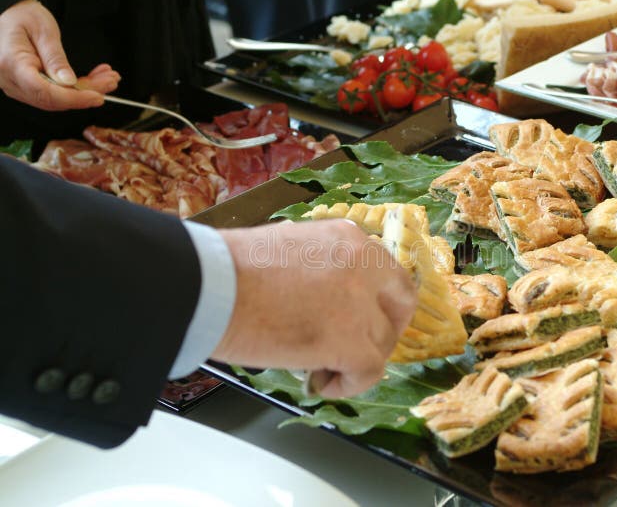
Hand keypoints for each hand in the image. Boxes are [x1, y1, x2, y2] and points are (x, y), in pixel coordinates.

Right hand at [0, 0, 119, 110]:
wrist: (10, 14)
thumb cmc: (23, 16)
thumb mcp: (43, 31)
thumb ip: (55, 58)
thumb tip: (69, 82)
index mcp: (12, 64)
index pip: (45, 92)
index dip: (74, 98)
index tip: (97, 96)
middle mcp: (11, 80)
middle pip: (53, 99)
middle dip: (86, 94)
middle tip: (110, 82)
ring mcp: (18, 86)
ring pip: (56, 99)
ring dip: (84, 91)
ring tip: (107, 78)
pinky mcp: (27, 87)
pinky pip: (54, 94)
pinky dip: (76, 89)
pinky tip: (93, 79)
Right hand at [212, 220, 416, 398]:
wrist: (209, 286)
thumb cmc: (232, 269)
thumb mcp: (293, 249)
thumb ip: (324, 268)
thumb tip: (329, 301)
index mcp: (349, 239)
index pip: (390, 275)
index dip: (381, 305)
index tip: (365, 322)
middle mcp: (364, 266)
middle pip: (399, 307)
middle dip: (382, 332)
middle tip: (355, 350)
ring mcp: (360, 303)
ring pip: (381, 344)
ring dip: (355, 361)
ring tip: (319, 368)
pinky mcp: (349, 341)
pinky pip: (368, 372)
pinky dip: (348, 384)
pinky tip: (321, 382)